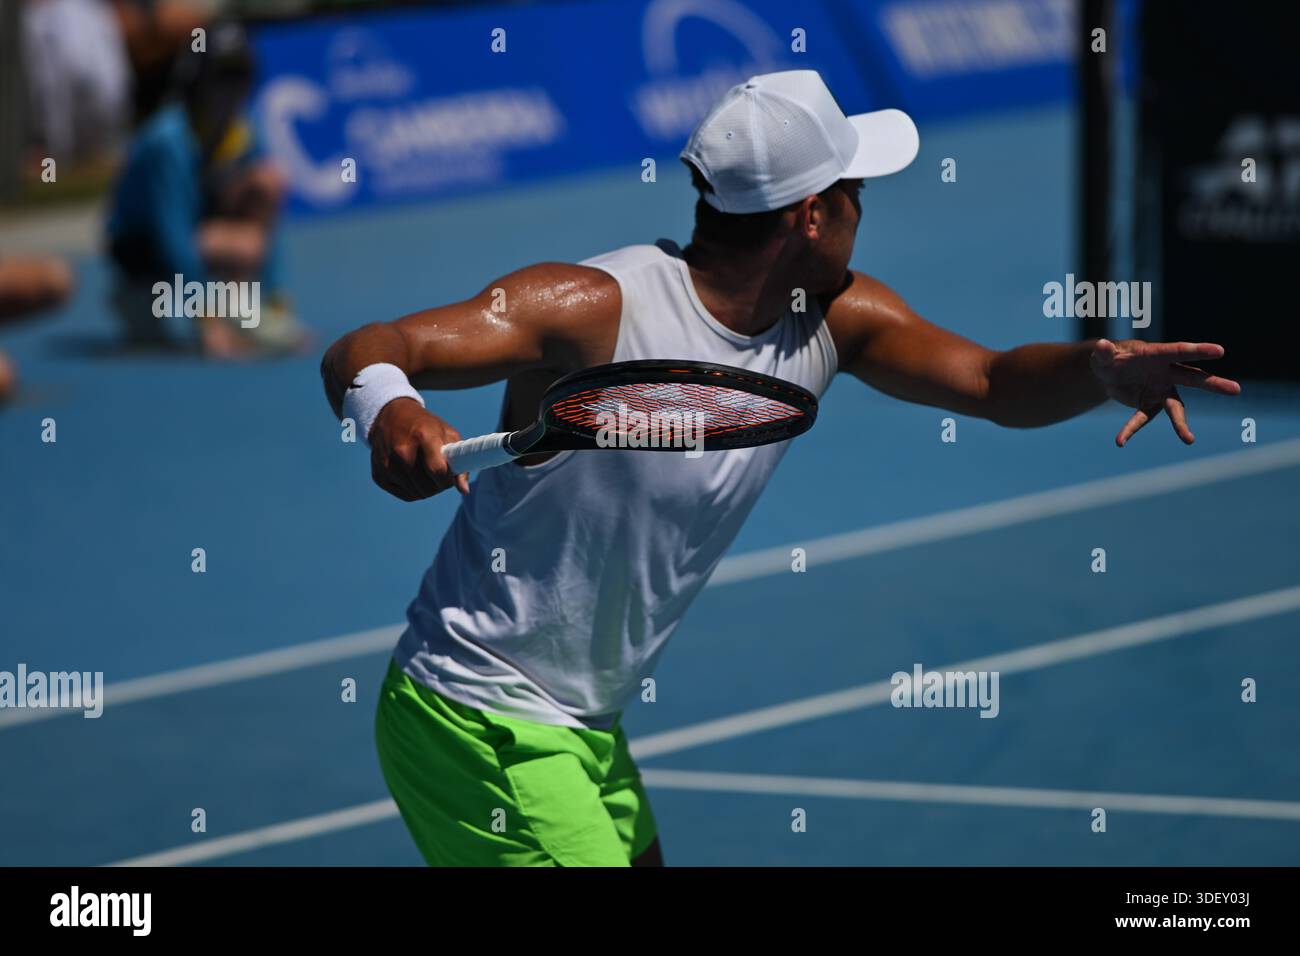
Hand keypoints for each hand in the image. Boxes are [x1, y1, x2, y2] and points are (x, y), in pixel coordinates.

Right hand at [368, 398, 469, 499]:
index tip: (450, 476)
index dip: (448, 479)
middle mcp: (402, 451)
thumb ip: (460, 461)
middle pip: (427, 487)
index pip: (438, 471)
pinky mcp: (378, 476)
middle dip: (438, 486)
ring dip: (426, 489)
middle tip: (439, 474)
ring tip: (426, 472)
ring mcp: (387, 464)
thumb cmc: (425, 426)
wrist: (391, 417)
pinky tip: (412, 474)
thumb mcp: (447, 434)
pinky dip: (412, 489)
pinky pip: (404, 495)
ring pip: (417, 494)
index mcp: (422, 437)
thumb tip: (464, 490)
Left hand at [1089, 339, 1240, 446]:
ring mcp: (1160, 390)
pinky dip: (1130, 430)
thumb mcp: (1102, 355)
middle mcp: (1165, 372)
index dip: (1198, 350)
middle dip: (1212, 384)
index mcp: (1157, 354)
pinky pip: (1142, 419)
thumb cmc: (1108, 357)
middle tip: (1236, 390)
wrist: (1105, 374)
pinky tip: (1120, 441)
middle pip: (1192, 378)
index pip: (1179, 351)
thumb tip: (1101, 345)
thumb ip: (1104, 352)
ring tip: (1189, 440)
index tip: (1219, 351)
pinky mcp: (1148, 405)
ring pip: (1176, 407)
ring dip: (1180, 424)